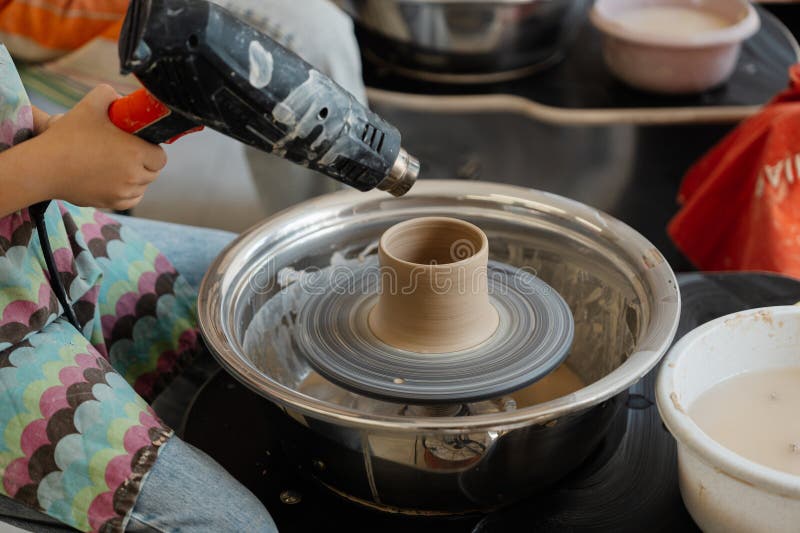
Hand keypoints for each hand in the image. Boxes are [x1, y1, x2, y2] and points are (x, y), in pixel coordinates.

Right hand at [32, 84, 166, 210]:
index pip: (160, 157)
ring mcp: (123, 192)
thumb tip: (123, 98)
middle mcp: (133, 175)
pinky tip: (119, 181)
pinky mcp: (111, 203)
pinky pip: (132, 200)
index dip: (152, 149)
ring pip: (143, 186)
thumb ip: (111, 95)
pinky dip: (130, 192)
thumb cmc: (68, 135)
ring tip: (121, 165)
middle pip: (154, 172)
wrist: (45, 166)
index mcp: (136, 152)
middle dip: (146, 162)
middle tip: (129, 153)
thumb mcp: (90, 104)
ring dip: (137, 177)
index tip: (140, 144)